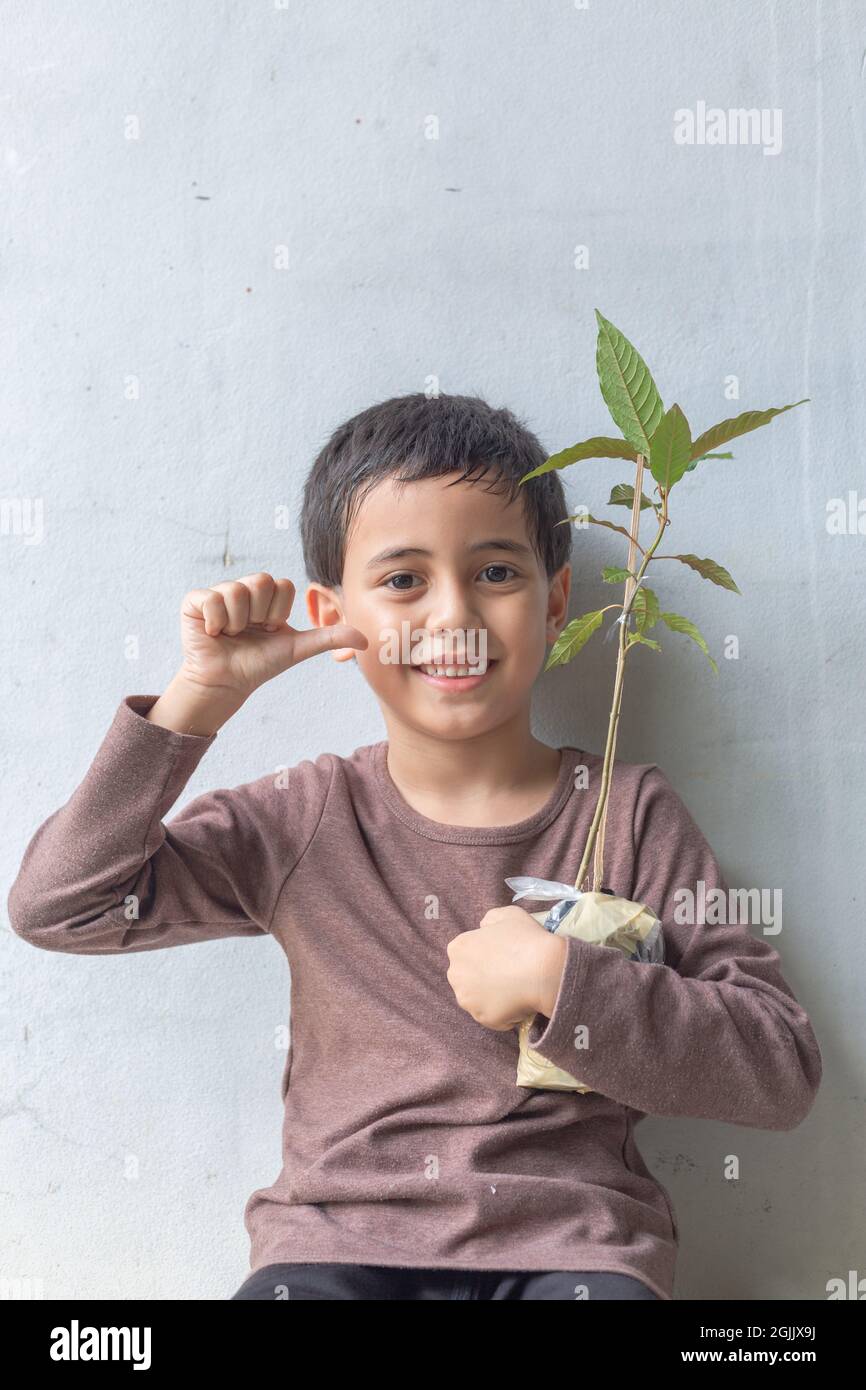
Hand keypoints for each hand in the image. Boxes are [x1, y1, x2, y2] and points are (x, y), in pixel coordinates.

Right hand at [176, 572, 367, 699]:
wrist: (227, 683)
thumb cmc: (259, 664)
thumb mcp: (297, 649)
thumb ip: (329, 638)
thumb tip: (366, 640)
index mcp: (266, 596)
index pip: (283, 585)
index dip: (278, 612)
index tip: (269, 629)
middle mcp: (243, 589)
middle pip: (261, 582)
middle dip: (259, 615)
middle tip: (250, 631)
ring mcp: (218, 593)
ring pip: (237, 590)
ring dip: (238, 621)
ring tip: (231, 634)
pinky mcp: (195, 602)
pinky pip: (211, 598)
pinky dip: (216, 621)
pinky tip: (214, 633)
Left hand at [446, 905, 567, 1031]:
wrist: (544, 969)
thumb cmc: (526, 939)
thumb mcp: (508, 915)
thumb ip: (490, 920)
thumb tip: (484, 928)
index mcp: (458, 948)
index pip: (467, 954)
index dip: (486, 956)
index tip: (503, 957)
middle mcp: (456, 974)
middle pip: (468, 978)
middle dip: (484, 978)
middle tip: (509, 974)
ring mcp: (467, 999)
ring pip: (478, 999)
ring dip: (493, 997)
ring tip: (516, 990)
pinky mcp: (482, 1018)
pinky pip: (492, 1017)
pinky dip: (505, 1013)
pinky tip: (519, 1003)